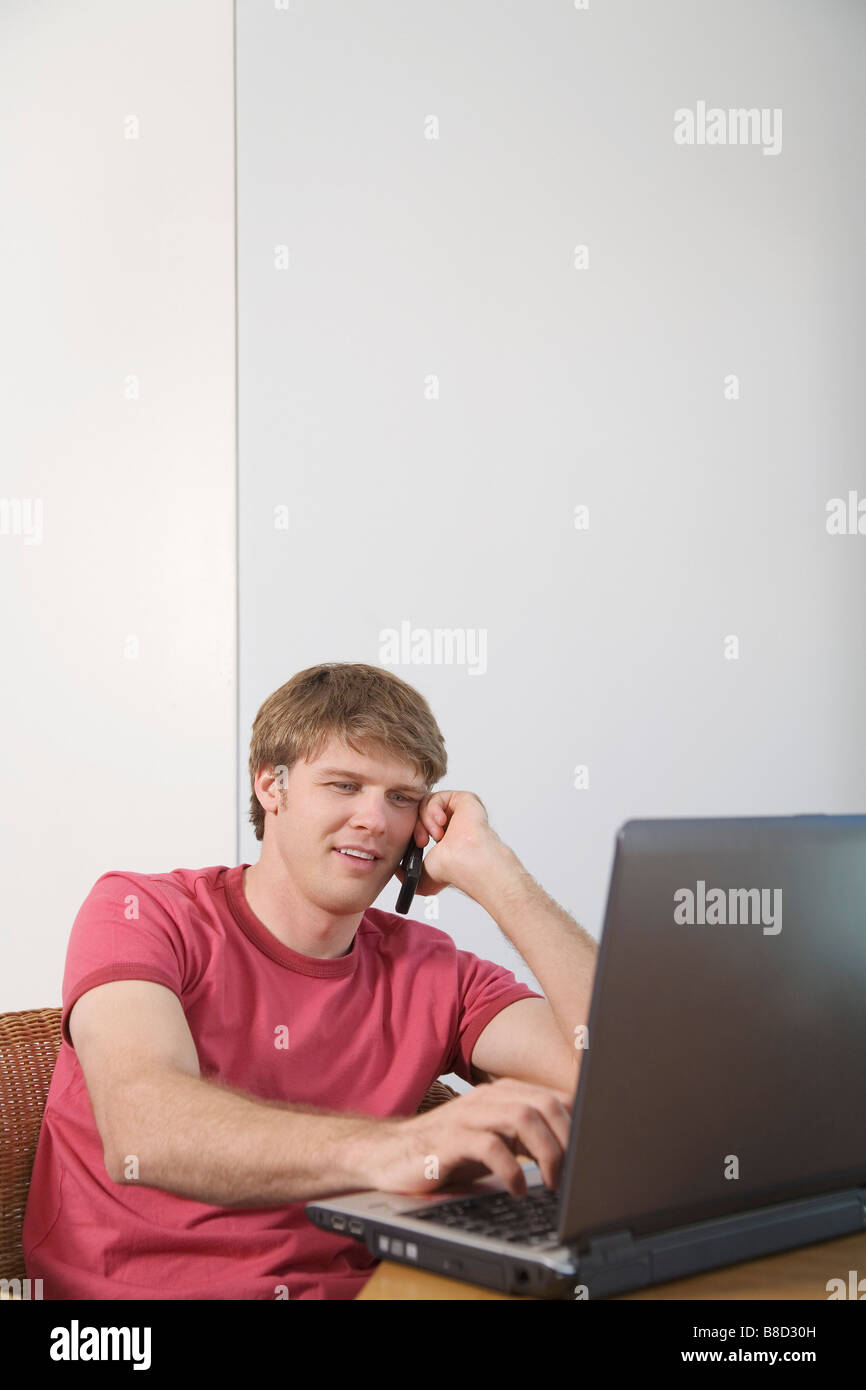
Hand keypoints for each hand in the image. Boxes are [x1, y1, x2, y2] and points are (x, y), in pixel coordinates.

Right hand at [359, 1078, 572, 1196]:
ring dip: (546, 1151)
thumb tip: (569, 1152)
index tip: (588, 1154)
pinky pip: (489, 1145)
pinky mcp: (447, 1140)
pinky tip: (518, 1189)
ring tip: (553, 1182)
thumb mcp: (492, 1141)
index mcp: (500, 1095)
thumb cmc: (445, 1151)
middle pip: (542, 1103)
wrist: (387, 1155)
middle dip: (566, 1138)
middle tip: (573, 1172)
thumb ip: (524, 1139)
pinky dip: (512, 1169)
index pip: (551, 1097)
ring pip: (521, 1117)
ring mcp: (466, 1116)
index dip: (576, 1123)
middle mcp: (485, 1099)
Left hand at [394, 789, 504, 898]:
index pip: (422, 825)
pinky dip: (433, 809)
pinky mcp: (464, 800)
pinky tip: (441, 822)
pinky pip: (438, 796)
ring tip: (435, 834)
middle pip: (422, 812)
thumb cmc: (453, 869)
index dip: (414, 831)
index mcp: (446, 839)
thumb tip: (397, 871)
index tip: (417, 844)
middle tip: (422, 841)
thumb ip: (408, 873)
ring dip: (426, 819)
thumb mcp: (423, 876)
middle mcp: (453, 824)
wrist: (465, 862)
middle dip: (419, 826)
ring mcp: (459, 811)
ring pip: (427, 803)